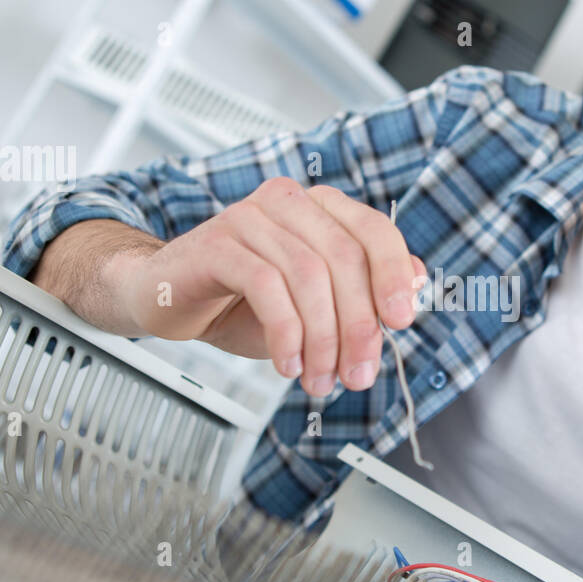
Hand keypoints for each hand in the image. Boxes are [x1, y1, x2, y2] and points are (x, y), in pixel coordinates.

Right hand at [117, 177, 425, 395]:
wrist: (165, 300)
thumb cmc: (242, 301)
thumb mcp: (315, 304)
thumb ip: (363, 293)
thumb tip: (418, 286)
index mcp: (319, 208)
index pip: (374, 231)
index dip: (394, 275)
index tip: (402, 323)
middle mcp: (287, 202)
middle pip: (344, 259)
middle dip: (358, 326)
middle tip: (357, 375)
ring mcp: (249, 217)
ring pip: (308, 276)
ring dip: (322, 339)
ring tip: (320, 379)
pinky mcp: (216, 243)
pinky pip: (266, 287)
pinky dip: (285, 333)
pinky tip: (287, 364)